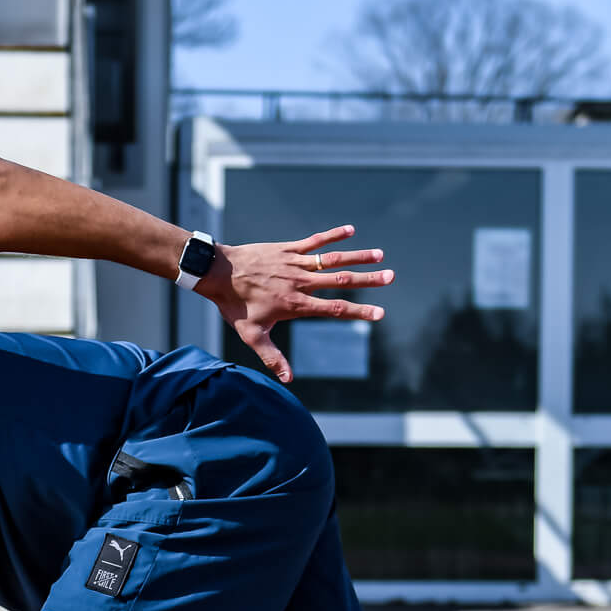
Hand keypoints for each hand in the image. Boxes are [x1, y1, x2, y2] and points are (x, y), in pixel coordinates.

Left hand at [199, 225, 393, 384]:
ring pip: (332, 259)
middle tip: (391, 277)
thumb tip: (289, 380)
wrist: (218, 272)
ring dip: (357, 256)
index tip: (381, 313)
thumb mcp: (252, 336)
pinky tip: (350, 230)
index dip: (360, 311)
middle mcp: (300, 282)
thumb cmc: (235, 306)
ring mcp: (294, 263)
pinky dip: (332, 235)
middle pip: (341, 280)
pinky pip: (314, 241)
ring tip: (380, 254)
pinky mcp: (287, 249)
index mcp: (296, 304)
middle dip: (368, 280)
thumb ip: (273, 357)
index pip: (335, 309)